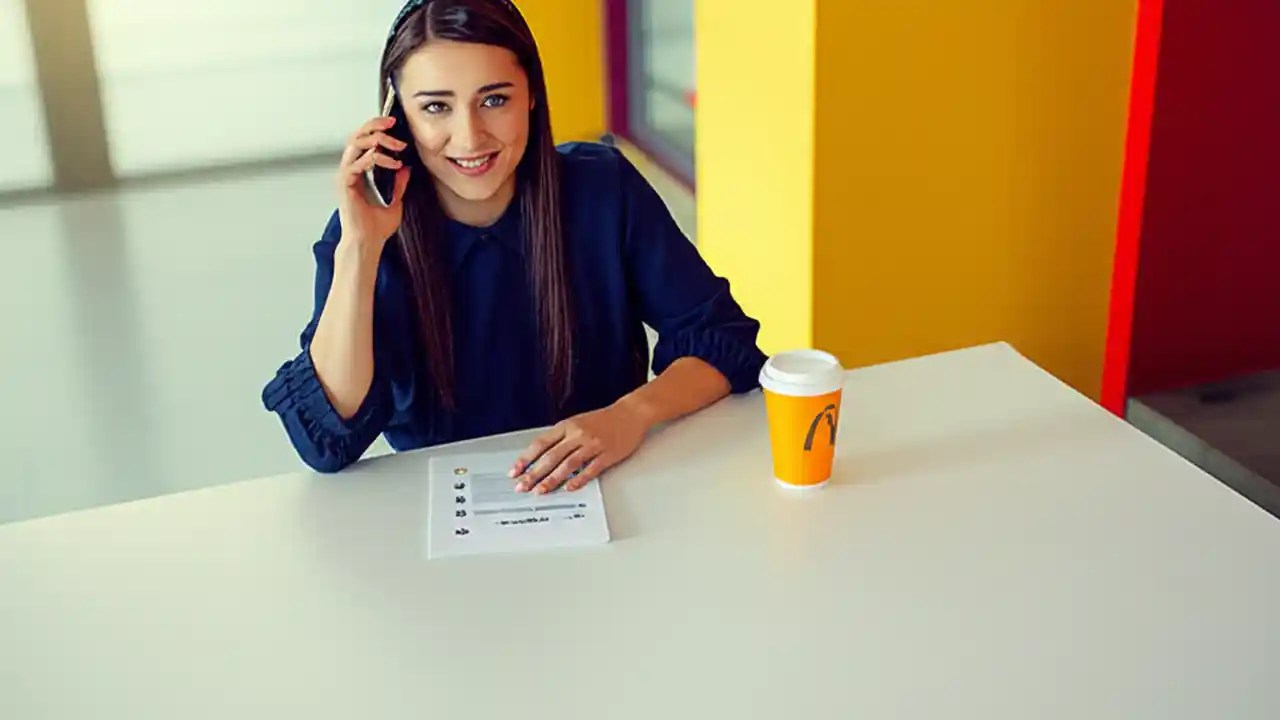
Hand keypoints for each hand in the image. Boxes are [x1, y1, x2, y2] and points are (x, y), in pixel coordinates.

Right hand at [336, 116, 411, 248]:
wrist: (368, 242)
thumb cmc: (377, 226)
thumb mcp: (396, 200)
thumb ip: (399, 183)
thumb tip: (406, 167)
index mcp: (359, 171)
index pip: (363, 140)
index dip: (376, 128)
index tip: (394, 123)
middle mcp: (350, 169)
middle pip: (356, 136)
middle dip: (374, 126)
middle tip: (392, 124)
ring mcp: (346, 175)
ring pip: (355, 145)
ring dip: (376, 140)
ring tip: (396, 145)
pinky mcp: (345, 184)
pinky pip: (356, 163)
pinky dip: (373, 159)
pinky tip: (391, 162)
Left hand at [508, 400, 653, 493]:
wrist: (630, 414)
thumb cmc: (603, 420)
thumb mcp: (577, 422)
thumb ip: (561, 438)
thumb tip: (541, 458)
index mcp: (567, 426)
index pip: (540, 444)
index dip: (526, 459)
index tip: (514, 471)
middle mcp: (577, 435)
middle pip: (551, 457)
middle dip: (534, 474)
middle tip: (522, 487)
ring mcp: (592, 445)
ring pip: (568, 464)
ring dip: (552, 479)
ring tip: (541, 491)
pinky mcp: (607, 455)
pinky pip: (590, 469)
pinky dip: (578, 479)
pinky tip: (569, 487)